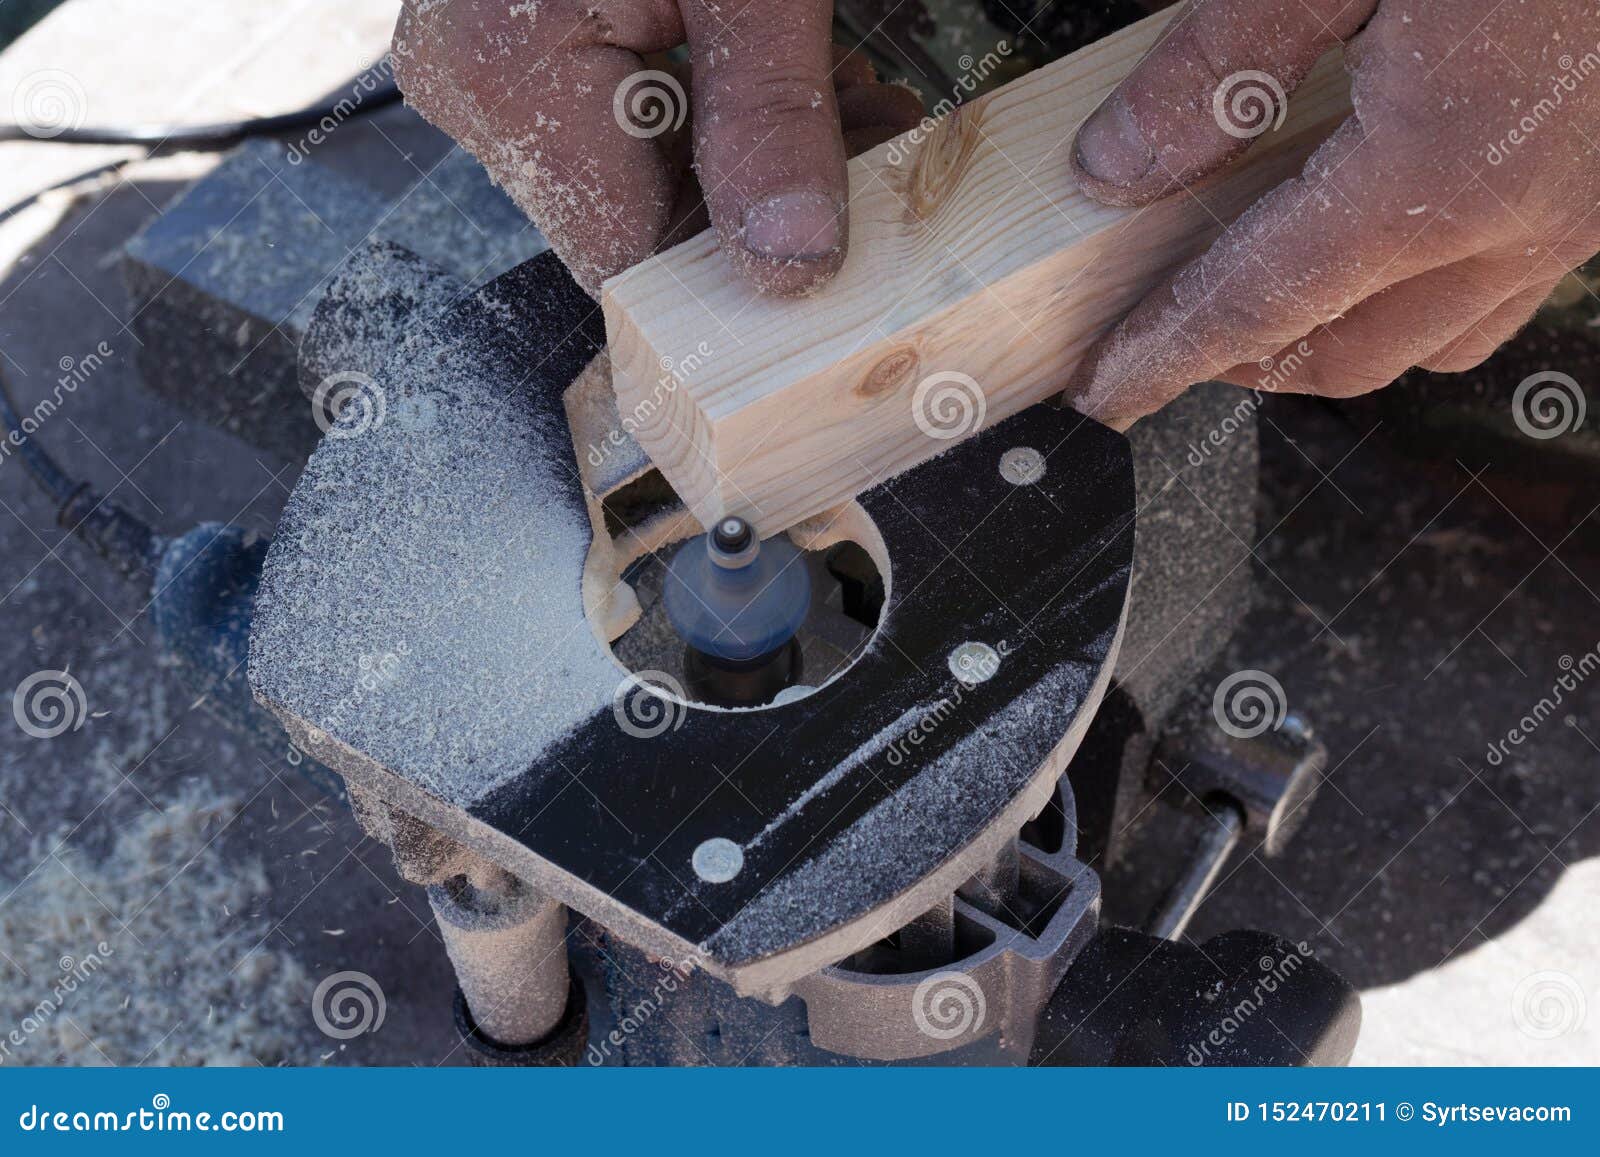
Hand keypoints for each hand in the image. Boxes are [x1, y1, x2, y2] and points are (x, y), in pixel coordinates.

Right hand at [392, 0, 922, 297]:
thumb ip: (771, 116)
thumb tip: (789, 262)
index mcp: (506, 73)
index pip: (623, 259)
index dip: (735, 277)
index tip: (838, 253)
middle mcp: (471, 81)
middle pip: (631, 218)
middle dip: (758, 206)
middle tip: (869, 156)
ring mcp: (486, 58)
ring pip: (636, 172)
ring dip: (748, 160)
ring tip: (848, 109)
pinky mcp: (520, 35)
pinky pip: (622, 114)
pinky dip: (712, 111)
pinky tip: (787, 81)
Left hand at [1064, 0, 1599, 423]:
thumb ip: (1218, 65)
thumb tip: (1117, 165)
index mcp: (1439, 171)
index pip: (1261, 304)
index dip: (1169, 354)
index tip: (1107, 390)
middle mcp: (1523, 219)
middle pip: (1350, 354)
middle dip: (1244, 362)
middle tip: (1165, 336)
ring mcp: (1585, 209)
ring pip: (1436, 337)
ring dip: (1336, 336)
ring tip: (1262, 294)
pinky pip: (1500, 285)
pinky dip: (1416, 293)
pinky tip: (1378, 233)